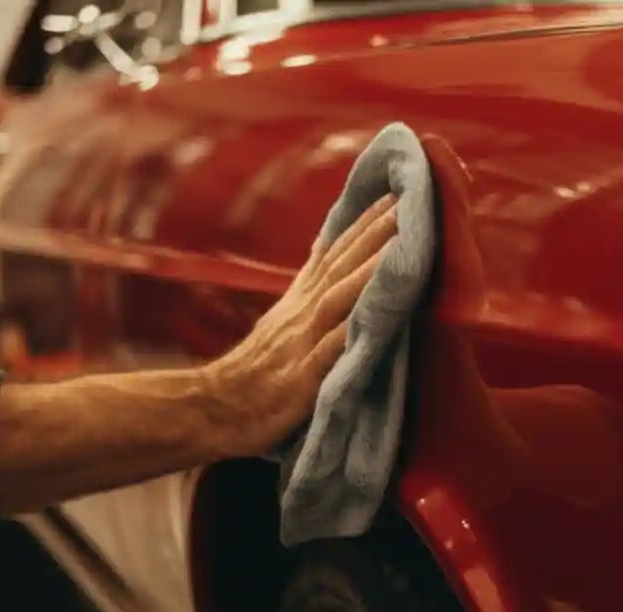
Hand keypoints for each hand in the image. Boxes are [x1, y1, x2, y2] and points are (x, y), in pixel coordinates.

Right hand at [205, 195, 398, 456]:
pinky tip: (376, 313)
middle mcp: (303, 312)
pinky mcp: (303, 376)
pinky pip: (332, 347)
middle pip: (342, 263)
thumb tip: (332, 263)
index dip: (362, 223)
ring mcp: (302, 341)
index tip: (391, 194)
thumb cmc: (255, 371)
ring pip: (340, 295)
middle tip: (407, 198)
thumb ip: (308, 293)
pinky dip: (354, 327)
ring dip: (371, 266)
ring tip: (400, 242)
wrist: (215, 406)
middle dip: (375, 230)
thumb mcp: (282, 322)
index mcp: (300, 300)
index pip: (334, 253)